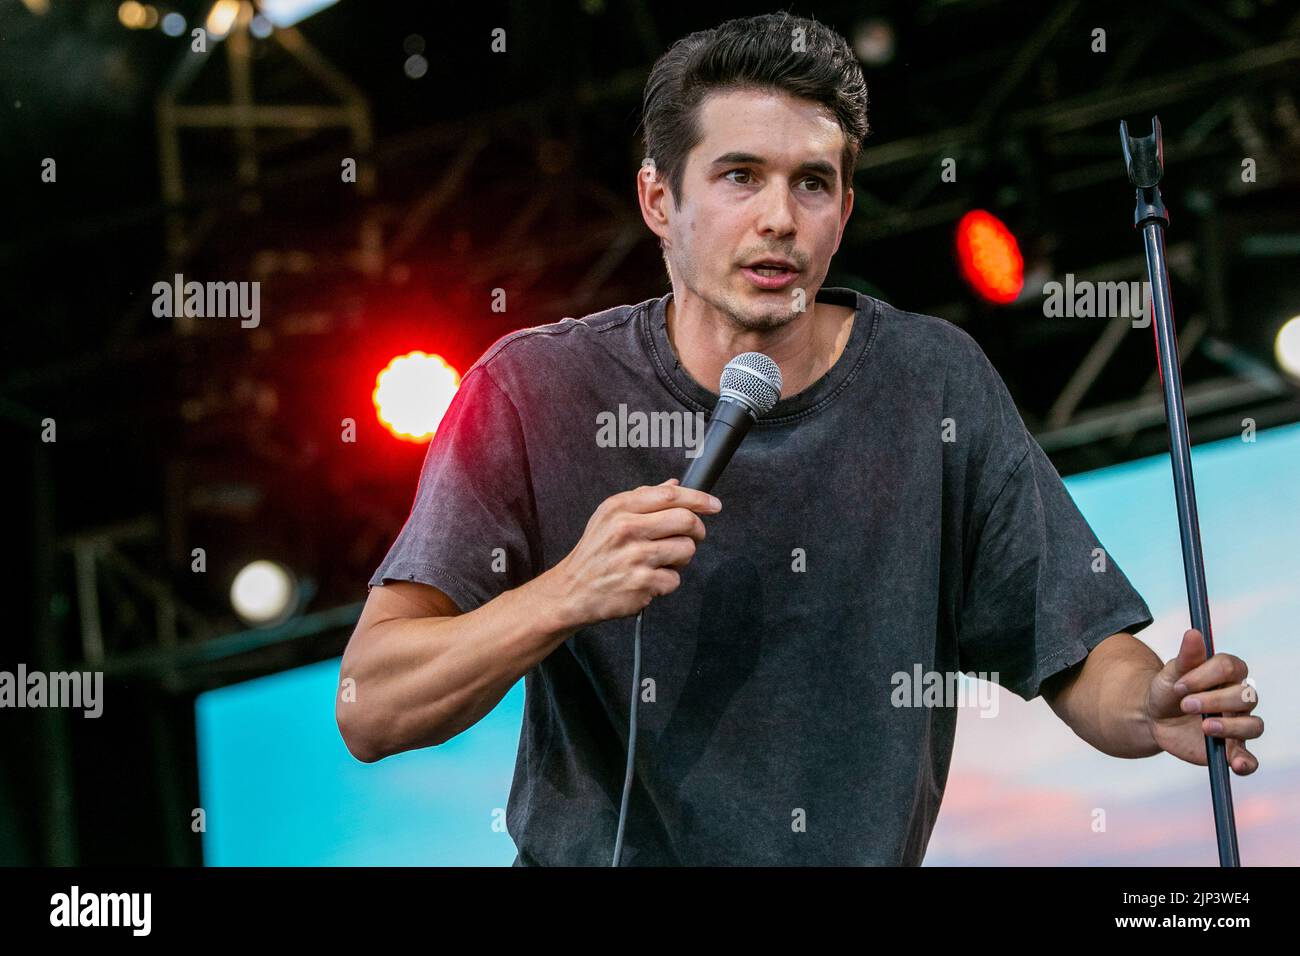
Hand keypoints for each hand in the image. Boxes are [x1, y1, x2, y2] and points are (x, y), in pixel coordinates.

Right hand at [547, 478, 720, 627]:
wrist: (572, 590)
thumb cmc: (594, 553)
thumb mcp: (608, 517)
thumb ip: (642, 499)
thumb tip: (674, 484)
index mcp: (620, 508)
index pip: (670, 495)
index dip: (699, 498)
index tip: (714, 505)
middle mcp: (627, 529)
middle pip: (686, 520)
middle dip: (697, 530)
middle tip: (692, 536)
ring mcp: (635, 557)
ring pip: (686, 550)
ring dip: (681, 558)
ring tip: (661, 561)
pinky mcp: (642, 583)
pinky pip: (675, 579)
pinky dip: (667, 582)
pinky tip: (648, 580)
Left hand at [1144, 628, 1261, 774]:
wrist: (1153, 718)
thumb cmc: (1166, 690)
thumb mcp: (1170, 674)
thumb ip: (1186, 657)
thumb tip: (1194, 632)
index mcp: (1226, 673)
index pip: (1231, 667)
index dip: (1206, 675)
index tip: (1180, 685)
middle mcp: (1238, 698)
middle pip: (1244, 696)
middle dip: (1213, 700)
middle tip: (1184, 704)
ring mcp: (1238, 724)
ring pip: (1254, 724)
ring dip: (1231, 727)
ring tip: (1204, 727)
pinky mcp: (1232, 748)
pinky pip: (1250, 758)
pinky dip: (1247, 762)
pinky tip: (1235, 764)